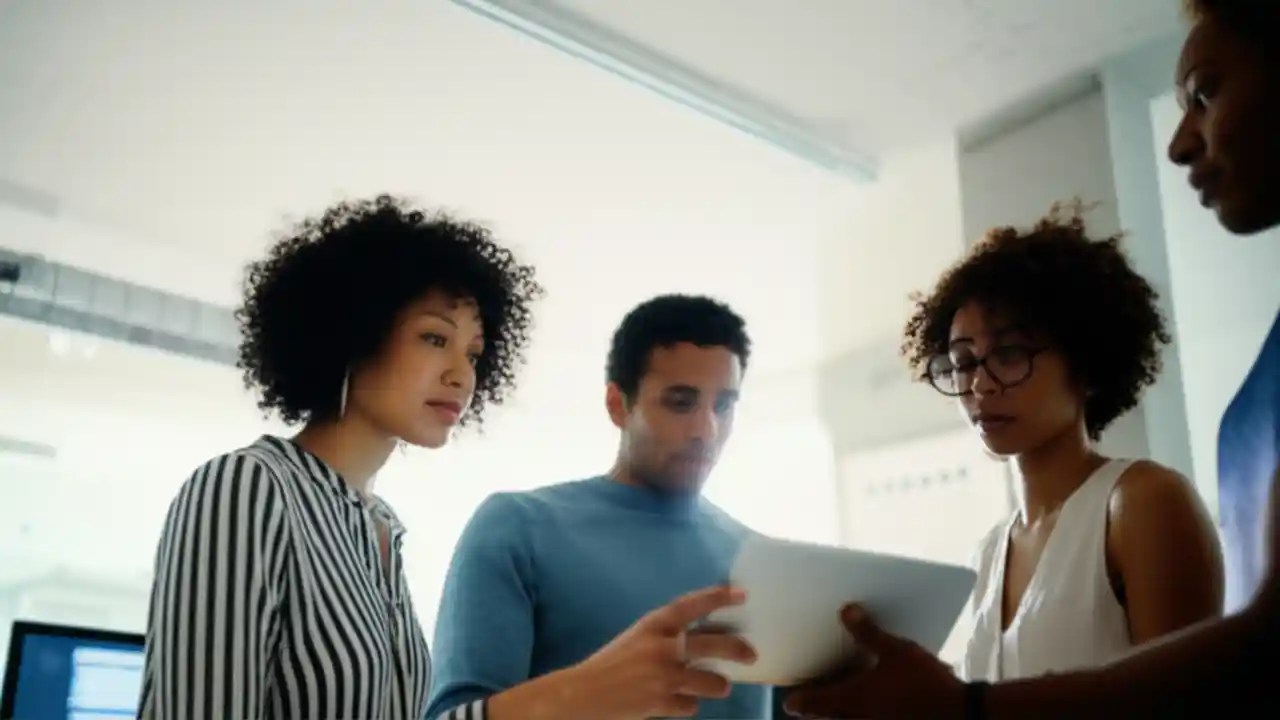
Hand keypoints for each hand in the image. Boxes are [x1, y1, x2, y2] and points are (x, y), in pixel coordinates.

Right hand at [564, 585, 757, 719]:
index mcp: (653, 625)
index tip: (743, 594)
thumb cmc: (611, 664)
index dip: (719, 597)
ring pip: (711, 681)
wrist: (582, 694)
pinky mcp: (661, 703)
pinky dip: (687, 706)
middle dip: (738, 649)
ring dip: (717, 685)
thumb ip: (666, 635)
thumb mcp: (637, 638)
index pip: (692, 604)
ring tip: (718, 686)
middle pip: (713, 643)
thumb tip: (702, 637)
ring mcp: (663, 676)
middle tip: (751, 654)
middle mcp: (662, 647)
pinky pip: (691, 706)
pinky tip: (677, 703)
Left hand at [783, 604, 964, 719]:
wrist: (959, 713)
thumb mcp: (896, 650)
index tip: (789, 699)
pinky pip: (867, 719)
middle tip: (807, 699)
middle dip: (816, 709)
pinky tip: (873, 699)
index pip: (813, 703)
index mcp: (853, 698)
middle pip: (826, 717)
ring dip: (839, 710)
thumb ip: (869, 632)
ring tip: (840, 697)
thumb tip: (846, 609)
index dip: (798, 700)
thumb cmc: (924, 682)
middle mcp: (858, 717)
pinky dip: (861, 712)